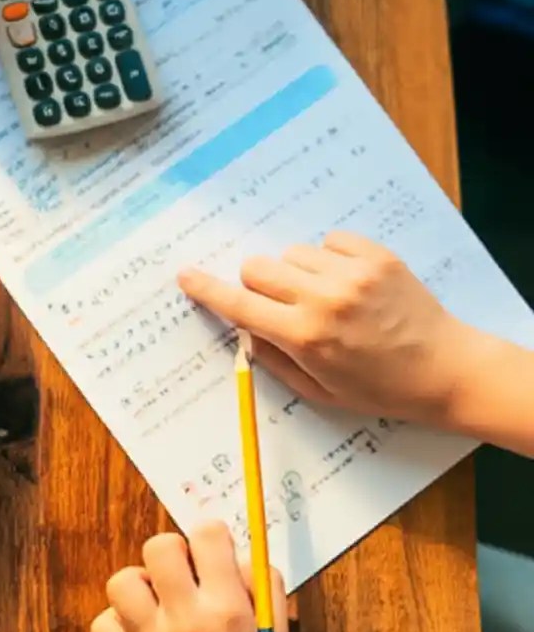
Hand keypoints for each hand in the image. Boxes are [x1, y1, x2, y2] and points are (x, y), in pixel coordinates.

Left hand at [91, 522, 286, 631]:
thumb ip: (263, 591)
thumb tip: (237, 552)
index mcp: (228, 612)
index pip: (208, 534)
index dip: (211, 538)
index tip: (212, 553)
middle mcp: (184, 621)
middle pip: (158, 546)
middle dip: (172, 555)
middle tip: (184, 577)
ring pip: (122, 580)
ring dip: (140, 589)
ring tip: (159, 608)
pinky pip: (103, 623)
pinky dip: (119, 627)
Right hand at [177, 231, 471, 422]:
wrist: (446, 369)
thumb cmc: (378, 389)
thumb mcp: (316, 391)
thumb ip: (273, 358)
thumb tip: (243, 328)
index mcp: (304, 337)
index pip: (239, 305)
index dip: (207, 290)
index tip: (186, 276)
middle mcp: (323, 300)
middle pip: (257, 267)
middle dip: (258, 285)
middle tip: (280, 304)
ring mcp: (352, 274)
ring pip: (292, 254)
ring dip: (296, 273)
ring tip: (324, 296)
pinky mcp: (377, 257)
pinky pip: (329, 241)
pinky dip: (329, 258)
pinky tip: (348, 282)